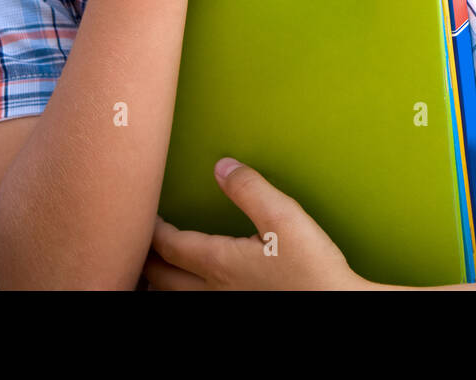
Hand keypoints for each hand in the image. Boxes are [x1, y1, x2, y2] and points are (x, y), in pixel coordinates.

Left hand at [141, 158, 369, 289]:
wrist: (337, 306)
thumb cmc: (311, 270)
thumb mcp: (284, 217)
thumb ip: (250, 189)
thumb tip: (222, 167)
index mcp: (219, 263)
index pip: (170, 246)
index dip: (152, 229)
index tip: (143, 213)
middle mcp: (215, 289)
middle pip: (161, 277)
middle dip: (146, 258)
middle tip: (139, 240)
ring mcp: (227, 304)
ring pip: (175, 295)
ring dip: (160, 279)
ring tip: (156, 264)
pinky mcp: (242, 308)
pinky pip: (196, 301)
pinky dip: (182, 290)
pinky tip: (197, 283)